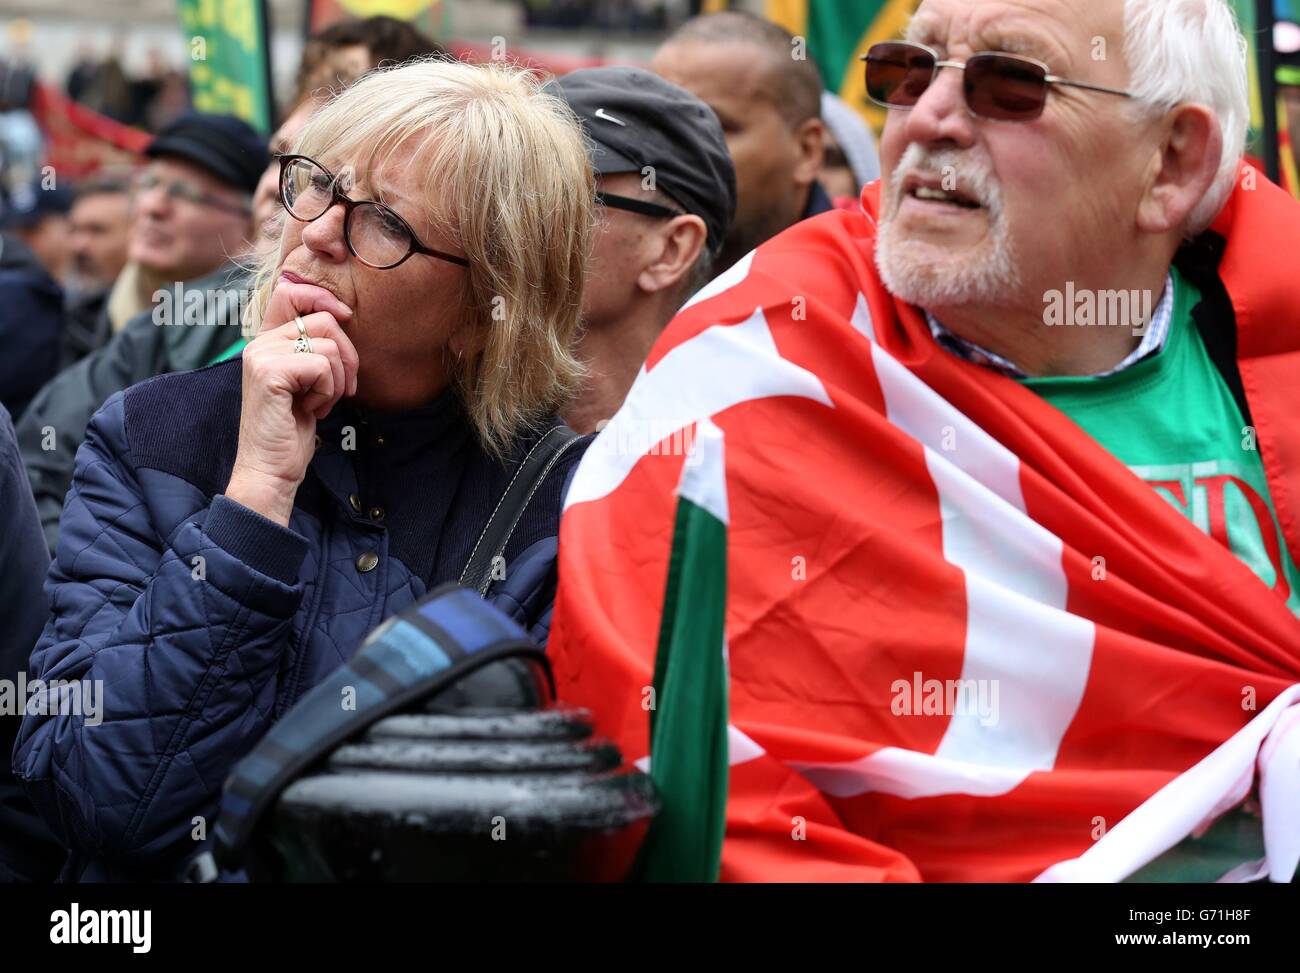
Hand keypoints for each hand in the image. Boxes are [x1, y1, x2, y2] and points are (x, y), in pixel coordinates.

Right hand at [225, 282, 357, 525]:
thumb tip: (341, 317)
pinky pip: (321, 367)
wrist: (272, 467)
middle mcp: (259, 343)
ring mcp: (261, 356)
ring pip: (327, 345)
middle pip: (323, 320)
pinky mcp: (269, 373)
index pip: (291, 292)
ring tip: (320, 402)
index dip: (323, 298)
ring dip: (337, 380)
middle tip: (342, 388)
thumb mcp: (306, 381)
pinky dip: (327, 392)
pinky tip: (311, 409)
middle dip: (347, 355)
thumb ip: (314, 348)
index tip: (345, 318)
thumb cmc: (292, 428)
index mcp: (266, 341)